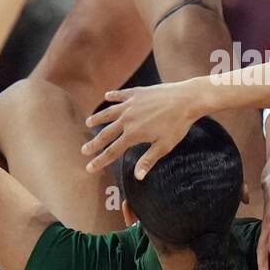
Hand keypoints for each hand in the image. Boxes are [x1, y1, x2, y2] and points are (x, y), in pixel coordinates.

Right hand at [82, 81, 206, 176]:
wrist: (186, 99)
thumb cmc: (177, 125)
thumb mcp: (164, 146)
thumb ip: (149, 160)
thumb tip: (137, 176)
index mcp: (133, 134)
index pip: (112, 151)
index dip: (100, 160)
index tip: (89, 168)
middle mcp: (127, 119)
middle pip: (106, 133)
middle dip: (94, 143)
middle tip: (83, 150)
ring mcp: (131, 104)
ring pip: (109, 112)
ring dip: (98, 118)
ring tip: (88, 122)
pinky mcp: (138, 93)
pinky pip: (121, 95)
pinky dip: (113, 96)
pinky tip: (107, 96)